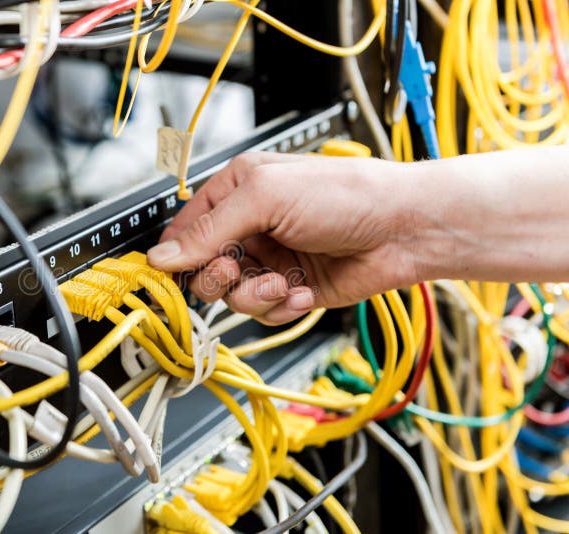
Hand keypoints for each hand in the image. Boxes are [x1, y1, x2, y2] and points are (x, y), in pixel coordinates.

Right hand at [147, 152, 417, 324]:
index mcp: (236, 192)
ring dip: (257, 295)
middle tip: (238, 270)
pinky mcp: (291, 290)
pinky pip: (265, 312)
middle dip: (220, 277)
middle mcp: (250, 227)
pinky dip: (283, 307)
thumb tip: (163, 257)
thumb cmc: (346, 194)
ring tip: (283, 283)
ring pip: (233, 297)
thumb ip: (209, 230)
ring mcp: (271, 260)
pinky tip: (304, 290)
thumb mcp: (266, 198)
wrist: (405, 229)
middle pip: (204, 269)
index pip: (184, 230)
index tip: (172, 276)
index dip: (176, 256)